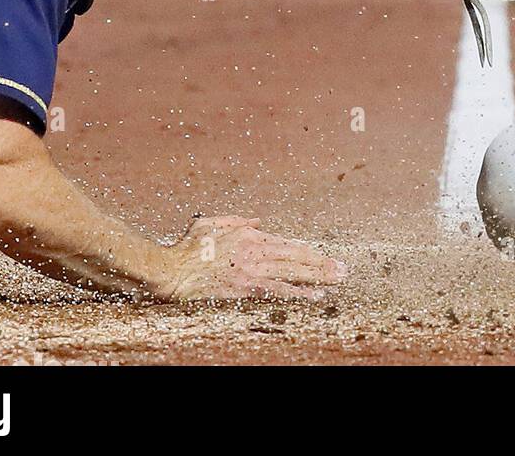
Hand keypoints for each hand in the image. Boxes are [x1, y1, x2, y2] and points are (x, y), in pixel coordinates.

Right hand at [166, 216, 345, 302]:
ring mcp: (252, 269)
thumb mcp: (212, 222)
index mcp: (249, 235)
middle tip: (343, 269)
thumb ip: (238, 220)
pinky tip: (315, 295)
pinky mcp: (245, 288)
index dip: (307, 252)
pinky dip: (298, 292)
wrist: (171, 270)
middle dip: (321, 263)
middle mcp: (255, 250)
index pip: (287, 244)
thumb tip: (258, 220)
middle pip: (296, 257)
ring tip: (337, 279)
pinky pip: (278, 291)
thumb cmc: (188, 247)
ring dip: (317, 276)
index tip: (322, 257)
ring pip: (292, 272)